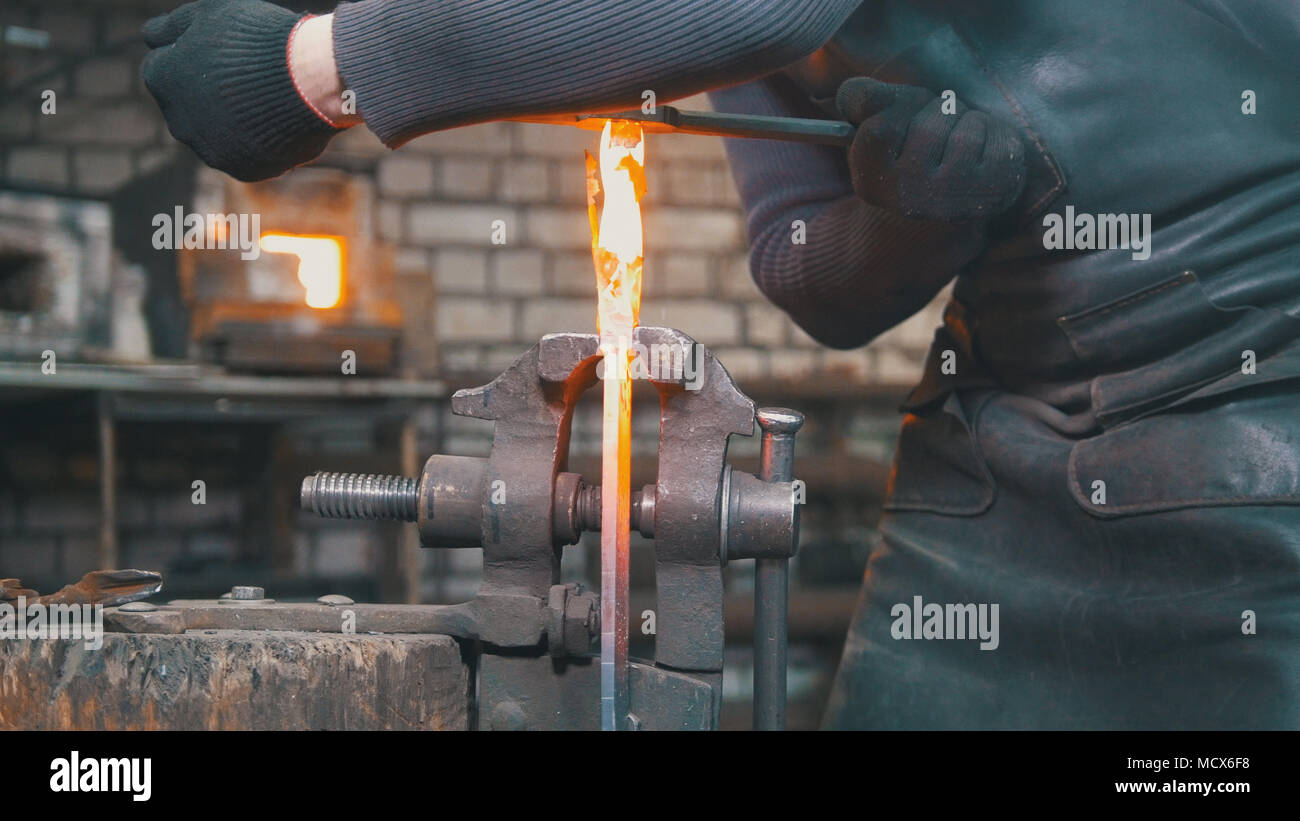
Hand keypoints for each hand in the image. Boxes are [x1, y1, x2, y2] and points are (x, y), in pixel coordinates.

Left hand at [142, 0, 344, 181]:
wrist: (308, 80)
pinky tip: (278, 121)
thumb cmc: (258, 39)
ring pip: (217, 134)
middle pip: (189, 106)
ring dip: (232, 121)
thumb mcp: (209, 12)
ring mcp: (210, 150)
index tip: (219, 53)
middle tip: (245, 77)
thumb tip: (149, 36)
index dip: (192, 57)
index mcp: (161, 79)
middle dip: (208, 94)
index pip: (164, 68)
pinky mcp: (242, 170)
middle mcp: (177, 122)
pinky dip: (257, 142)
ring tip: (266, 100)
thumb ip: (172, 25)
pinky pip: (246, 155)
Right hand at [837, 77, 1026, 222]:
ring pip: (964, 129)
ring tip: (961, 138)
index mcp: (872, 184)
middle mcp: (909, 199)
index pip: (879, 130)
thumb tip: (850, 93)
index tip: (907, 116)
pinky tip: (985, 149)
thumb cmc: (917, 150)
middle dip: (937, 110)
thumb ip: (864, 101)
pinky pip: (993, 138)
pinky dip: (992, 130)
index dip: (899, 109)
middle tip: (939, 128)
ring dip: (966, 119)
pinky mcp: (991, 191)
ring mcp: (952, 200)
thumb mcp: (883, 122)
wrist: (958, 198)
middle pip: (928, 125)